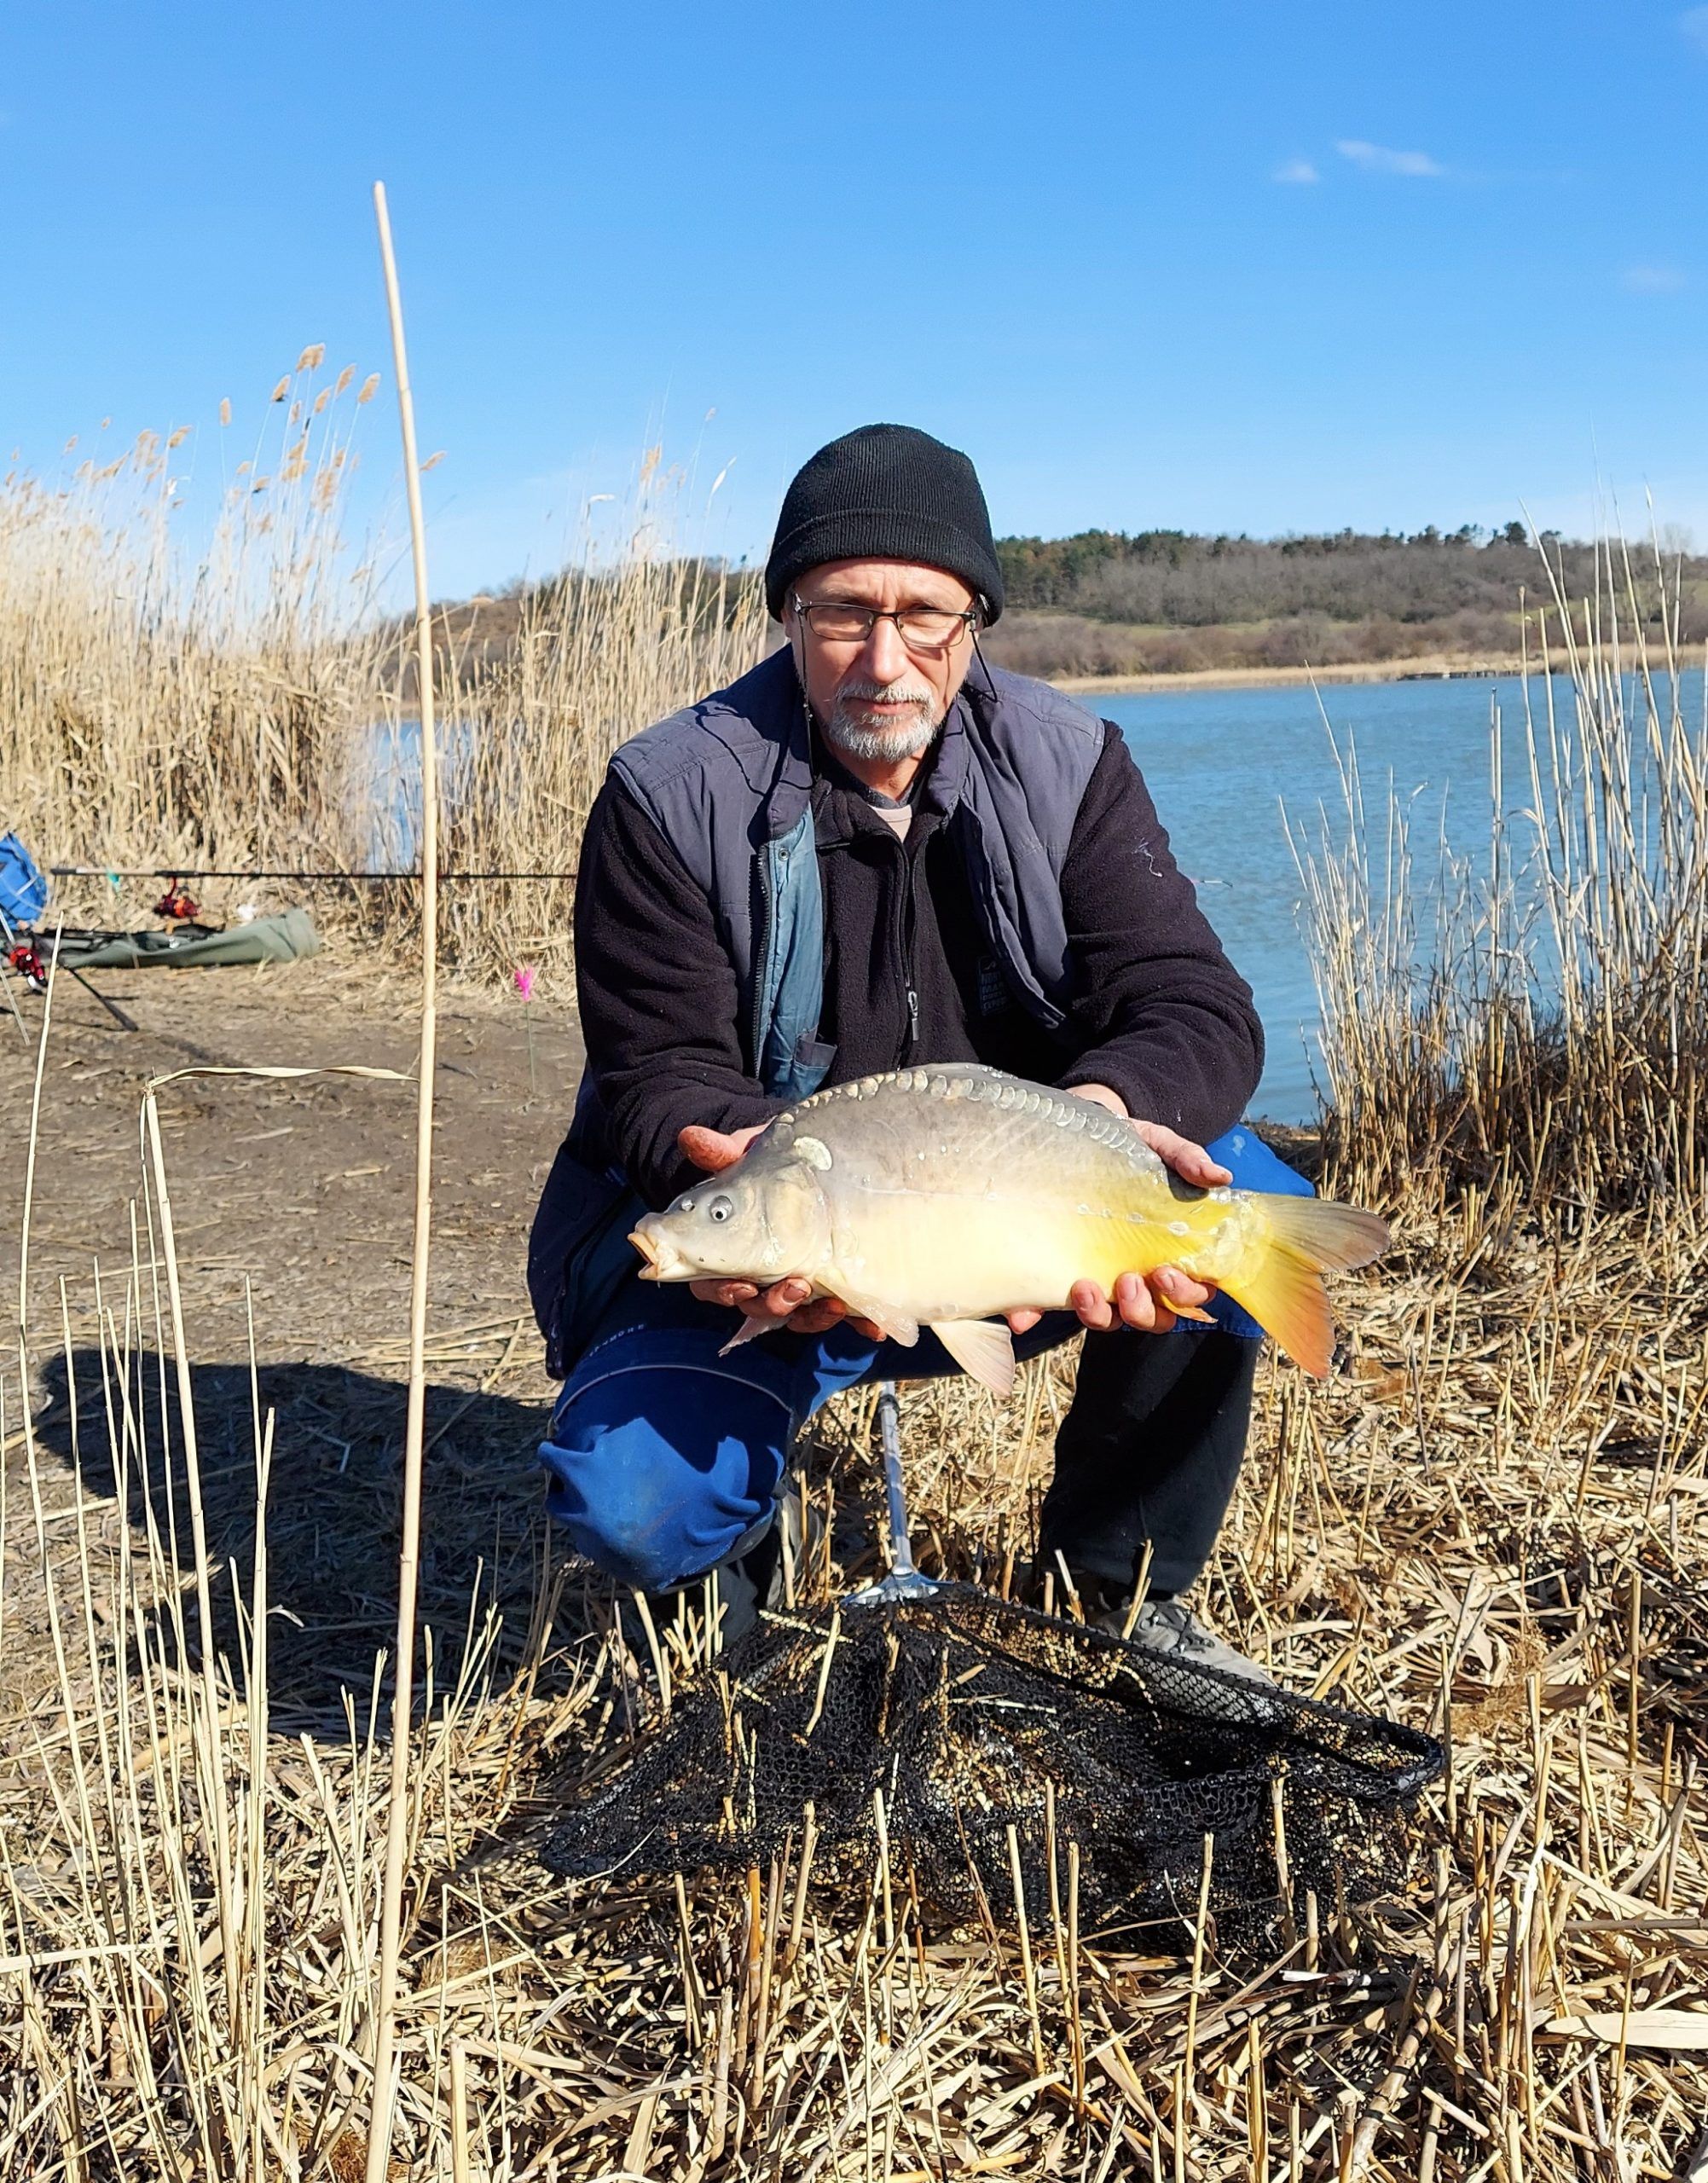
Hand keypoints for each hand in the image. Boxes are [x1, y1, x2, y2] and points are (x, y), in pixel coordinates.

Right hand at [676, 1120, 880, 1336]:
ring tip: (835, 1307)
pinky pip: (844, 1311)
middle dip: (775, 1305)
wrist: (805, 1162)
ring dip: (814, 1318)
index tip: (741, 1287)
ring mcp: (798, 1283)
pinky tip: (876, 1326)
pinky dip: (859, 1323)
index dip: (724, 1292)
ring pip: (798, 1316)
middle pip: (757, 1306)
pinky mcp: (833, 1283)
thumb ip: (721, 1152)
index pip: (713, 1285)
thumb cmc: (764, 1163)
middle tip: (795, 1290)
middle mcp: (761, 1275)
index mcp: (729, 1252)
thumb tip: (692, 1138)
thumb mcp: (744, 1154)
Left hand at [1004, 1084, 1226, 1336]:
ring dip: (1099, 1315)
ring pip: (1108, 1320)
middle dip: (1143, 1310)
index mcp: (1167, 1250)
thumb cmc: (1126, 1145)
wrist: (1076, 1129)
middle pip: (1153, 1316)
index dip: (1185, 1293)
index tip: (1165, 1272)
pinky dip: (1033, 1316)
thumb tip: (1221, 1176)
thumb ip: (1187, 1158)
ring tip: (1084, 1287)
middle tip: (1129, 1281)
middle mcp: (1136, 1273)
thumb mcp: (1157, 1144)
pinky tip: (1022, 1317)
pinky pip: (1044, 1306)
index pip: (1191, 1291)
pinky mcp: (1055, 1272)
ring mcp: (1096, 1276)